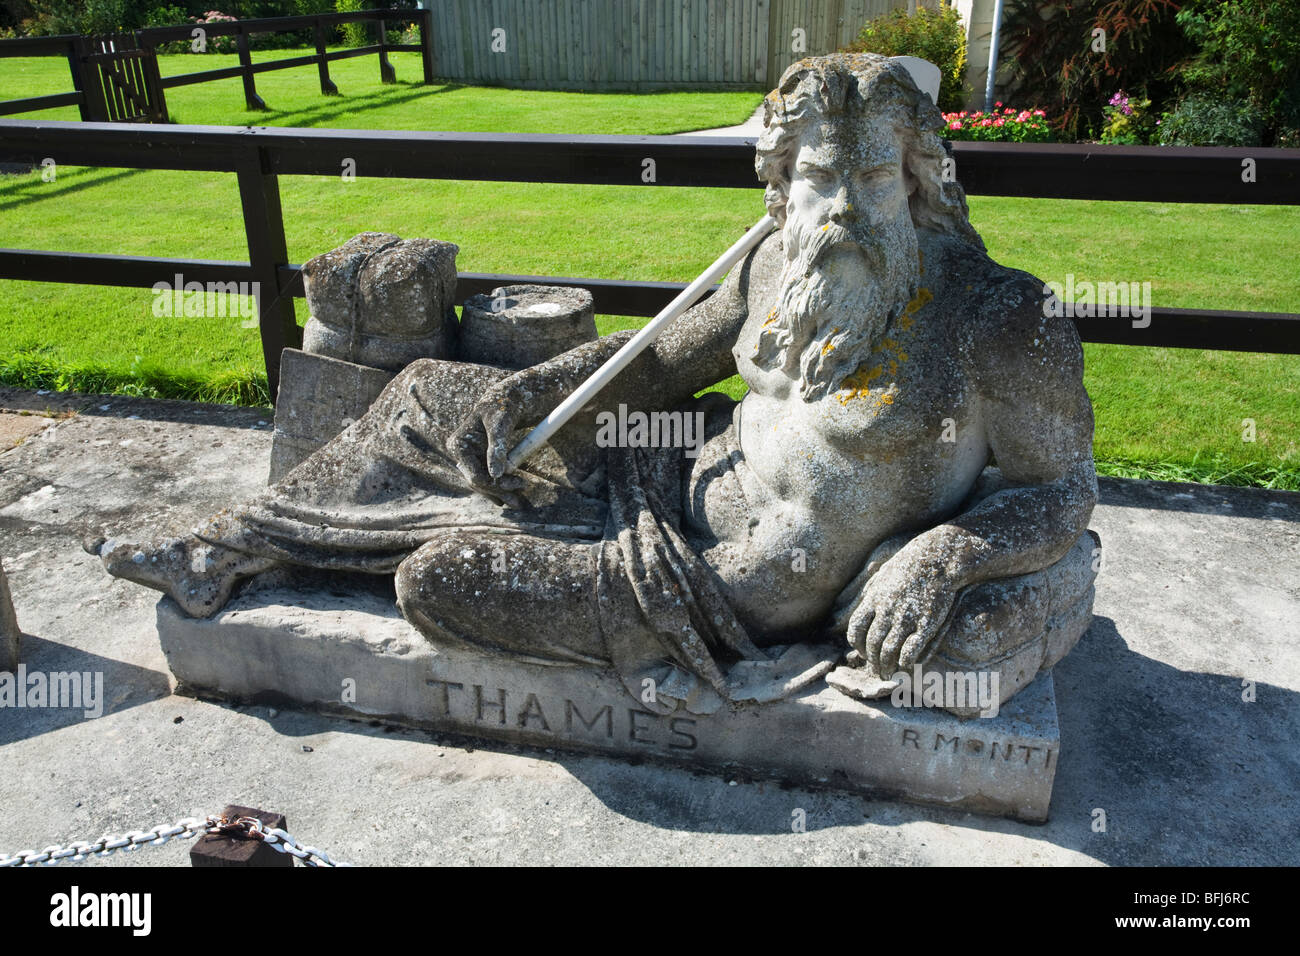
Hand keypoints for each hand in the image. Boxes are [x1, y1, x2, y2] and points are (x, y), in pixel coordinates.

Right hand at [446, 375, 532, 507]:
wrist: (512, 396)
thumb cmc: (505, 406)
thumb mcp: (501, 424)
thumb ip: (497, 448)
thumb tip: (496, 474)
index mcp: (459, 444)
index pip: (475, 476)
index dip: (496, 485)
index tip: (520, 484)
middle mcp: (460, 452)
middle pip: (478, 482)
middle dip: (498, 492)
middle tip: (519, 502)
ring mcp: (469, 456)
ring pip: (482, 482)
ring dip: (499, 492)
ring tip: (517, 501)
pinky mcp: (479, 457)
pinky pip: (487, 476)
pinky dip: (498, 486)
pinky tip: (508, 495)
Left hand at [843, 548, 958, 679]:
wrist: (938, 557)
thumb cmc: (910, 565)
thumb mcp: (882, 576)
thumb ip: (870, 593)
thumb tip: (858, 604)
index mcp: (873, 600)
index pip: (855, 631)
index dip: (858, 646)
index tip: (865, 653)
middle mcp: (886, 611)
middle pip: (872, 645)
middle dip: (874, 663)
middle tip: (879, 671)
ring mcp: (906, 618)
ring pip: (889, 652)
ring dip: (888, 668)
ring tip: (891, 675)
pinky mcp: (926, 623)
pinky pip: (911, 651)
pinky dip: (906, 663)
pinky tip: (908, 667)